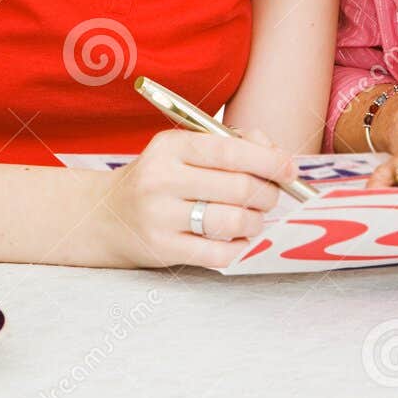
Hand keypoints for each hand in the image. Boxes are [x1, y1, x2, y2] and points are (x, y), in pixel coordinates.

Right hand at [97, 129, 297, 268]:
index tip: (290, 169)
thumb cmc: (159, 178)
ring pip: (233, 222)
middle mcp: (161, 179)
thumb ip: (232, 142)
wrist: (107, 216)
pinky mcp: (163, 250)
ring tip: (253, 218)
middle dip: (268, 194)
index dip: (269, 160)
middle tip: (271, 197)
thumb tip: (276, 154)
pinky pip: (219, 254)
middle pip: (239, 188)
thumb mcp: (183, 148)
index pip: (230, 151)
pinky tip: (239, 240)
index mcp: (169, 146)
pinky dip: (241, 247)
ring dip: (256, 222)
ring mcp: (160, 217)